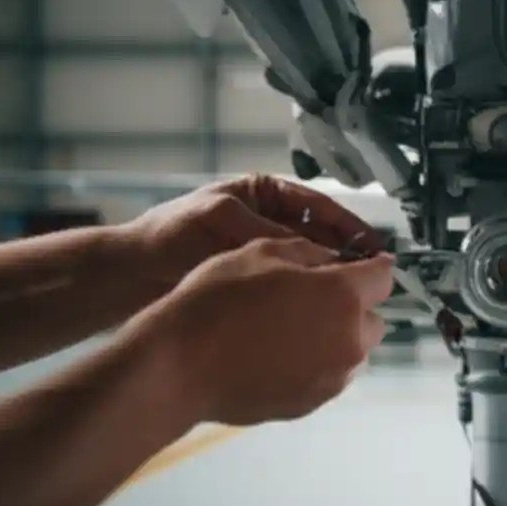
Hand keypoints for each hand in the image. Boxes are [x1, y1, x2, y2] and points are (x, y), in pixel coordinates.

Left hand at [120, 174, 384, 289]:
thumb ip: (270, 234)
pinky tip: (322, 310)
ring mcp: (263, 254)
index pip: (319, 207)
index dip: (349, 226)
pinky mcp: (256, 285)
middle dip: (346, 256)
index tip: (374, 246)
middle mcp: (270, 222)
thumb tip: (317, 253)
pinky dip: (307, 296)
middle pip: (321, 238)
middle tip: (374, 277)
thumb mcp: (224, 221)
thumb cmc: (171, 233)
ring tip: (354, 296)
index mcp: (266, 195)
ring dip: (330, 279)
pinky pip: (290, 288)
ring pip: (309, 266)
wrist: (132, 272)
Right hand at [125, 237, 393, 426]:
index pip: (384, 277)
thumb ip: (309, 254)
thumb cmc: (217, 300)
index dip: (372, 267)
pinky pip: (327, 377)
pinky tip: (277, 355)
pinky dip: (315, 364)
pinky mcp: (311, 403)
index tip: (361, 265)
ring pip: (352, 352)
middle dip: (352, 306)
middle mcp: (349, 340)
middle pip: (372, 319)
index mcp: (344, 296)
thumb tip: (331, 261)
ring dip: (335, 338)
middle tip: (313, 297)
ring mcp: (332, 378)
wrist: (180, 366)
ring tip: (290, 329)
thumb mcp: (262, 252)